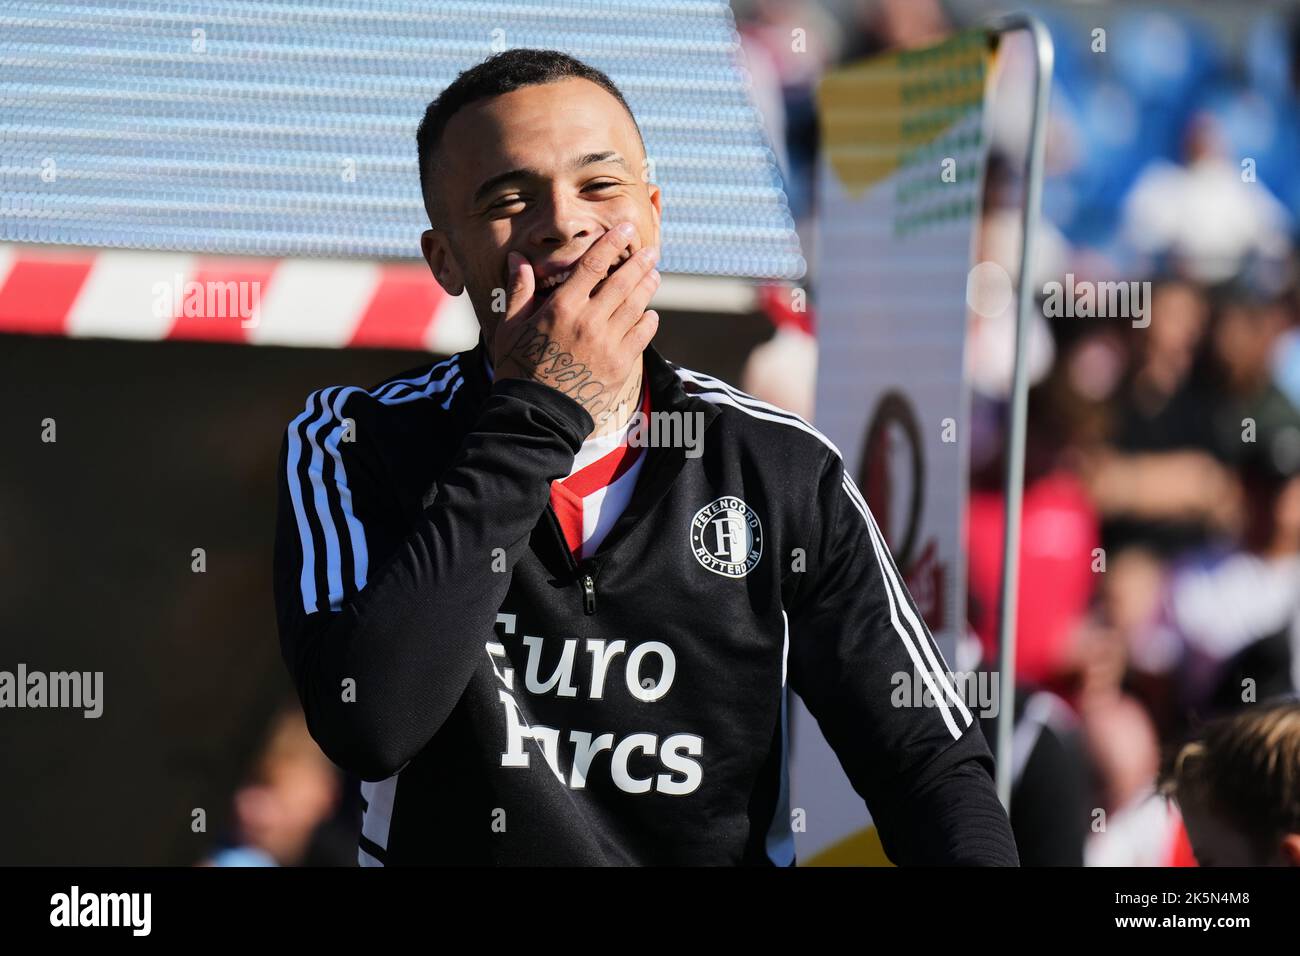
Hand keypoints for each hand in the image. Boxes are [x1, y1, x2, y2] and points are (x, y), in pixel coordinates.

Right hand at [492, 221, 660, 418]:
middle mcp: (588, 321)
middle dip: (640, 262)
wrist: (537, 413)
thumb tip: (518, 258)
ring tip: (654, 275)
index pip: (593, 264)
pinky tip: (650, 314)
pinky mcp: (620, 365)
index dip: (612, 242)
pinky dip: (649, 321)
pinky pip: (642, 336)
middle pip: (623, 282)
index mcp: (562, 307)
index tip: (626, 229)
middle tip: (651, 251)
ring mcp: (607, 344)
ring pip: (636, 306)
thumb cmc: (519, 368)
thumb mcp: (510, 327)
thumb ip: (519, 290)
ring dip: (648, 287)